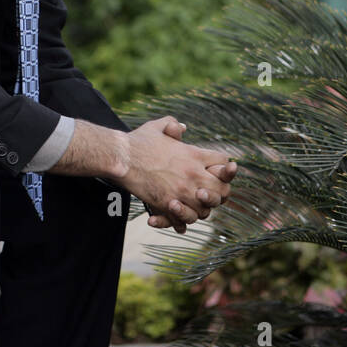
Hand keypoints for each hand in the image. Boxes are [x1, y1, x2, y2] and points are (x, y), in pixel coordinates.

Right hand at [117, 117, 236, 233]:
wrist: (122, 158)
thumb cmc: (139, 141)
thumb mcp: (159, 126)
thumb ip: (173, 125)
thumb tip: (181, 127)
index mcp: (195, 155)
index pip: (223, 162)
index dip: (222, 166)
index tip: (214, 169)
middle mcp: (193, 175)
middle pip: (222, 190)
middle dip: (219, 191)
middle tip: (209, 192)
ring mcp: (182, 192)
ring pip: (206, 209)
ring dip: (202, 209)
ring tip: (192, 206)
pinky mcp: (167, 205)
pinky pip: (184, 221)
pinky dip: (182, 221)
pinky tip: (177, 216)